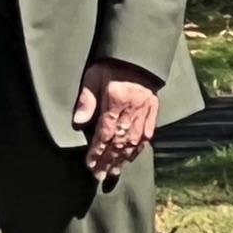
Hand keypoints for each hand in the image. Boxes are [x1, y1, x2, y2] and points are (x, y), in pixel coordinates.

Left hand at [76, 59, 159, 182]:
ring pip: (133, 143)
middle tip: (99, 175)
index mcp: (116, 102)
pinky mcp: (153, 114)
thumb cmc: (112, 65)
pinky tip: (130, 158)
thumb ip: (87, 99)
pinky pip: (146, 136)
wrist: (139, 56)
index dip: (97, 151)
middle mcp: (132, 112)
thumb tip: (78, 122)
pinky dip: (137, 150)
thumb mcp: (93, 76)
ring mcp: (145, 114)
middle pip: (119, 142)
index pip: (105, 133)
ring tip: (113, 172)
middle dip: (108, 160)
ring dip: (122, 159)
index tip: (90, 164)